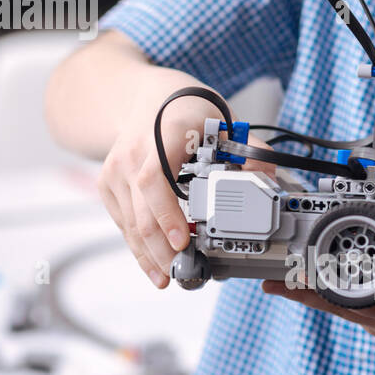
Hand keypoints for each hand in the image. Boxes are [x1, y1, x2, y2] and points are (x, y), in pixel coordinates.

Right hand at [98, 71, 275, 288]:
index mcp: (160, 136)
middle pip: (140, 210)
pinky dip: (137, 244)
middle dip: (160, 248)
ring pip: (129, 221)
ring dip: (147, 254)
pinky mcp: (107, 183)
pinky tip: (152, 263)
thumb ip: (249, 150)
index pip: (154, 180)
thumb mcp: (220, 121)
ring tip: (167, 278)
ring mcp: (115, 170)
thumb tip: (267, 176)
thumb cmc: (184, 108)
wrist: (147, 96)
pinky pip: (122, 221)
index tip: (183, 241)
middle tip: (182, 272)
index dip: (165, 214)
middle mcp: (131, 154)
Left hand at [261, 271, 374, 350]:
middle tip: (273, 283)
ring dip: (311, 297)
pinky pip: (352, 312)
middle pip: (343, 307)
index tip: (299, 283)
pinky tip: (305, 290)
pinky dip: (330, 300)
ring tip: (276, 284)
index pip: (365, 299)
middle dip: (306, 294)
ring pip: (343, 310)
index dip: (328, 291)